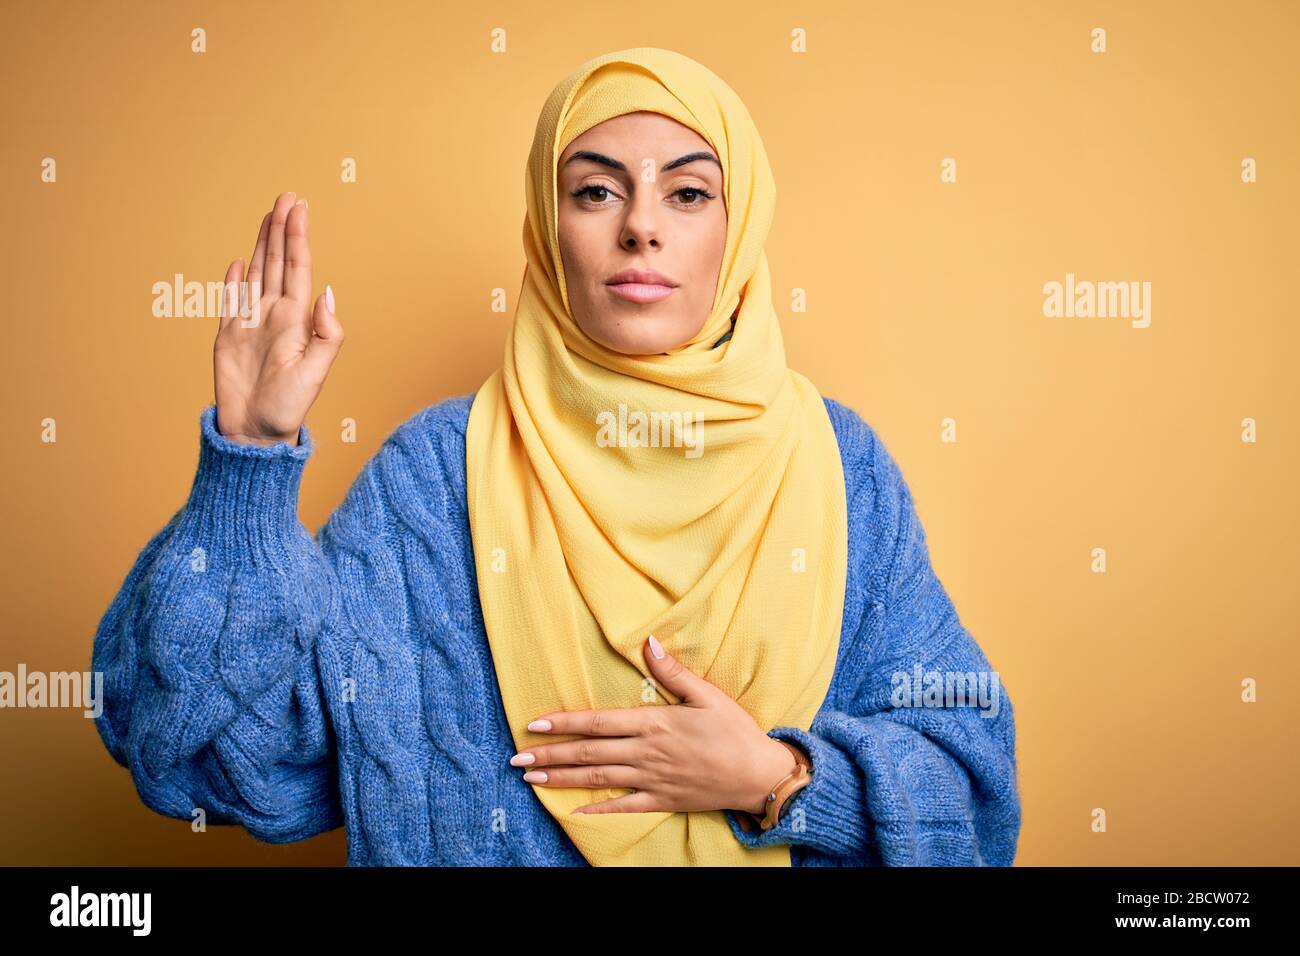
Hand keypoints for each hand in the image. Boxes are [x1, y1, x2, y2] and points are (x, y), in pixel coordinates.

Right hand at [214, 191, 343, 445]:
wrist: (257, 432)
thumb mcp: (315, 372)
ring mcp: (251, 324)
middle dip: (282, 229)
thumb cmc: (289, 408)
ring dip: (262, 243)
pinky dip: (234, 280)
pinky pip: (231, 301)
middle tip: (287, 196)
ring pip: (257, 273)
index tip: (300, 208)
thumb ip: (326, 334)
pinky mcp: (228, 337)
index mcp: (297, 319)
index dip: (298, 237)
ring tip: (269, 215)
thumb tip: (326, 295)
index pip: (298, 268)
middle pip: (277, 262)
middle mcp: (275, 315)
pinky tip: (240, 260)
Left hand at [510, 634, 799, 815]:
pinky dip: (597, 808)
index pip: (597, 721)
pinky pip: (623, 806)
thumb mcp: (707, 695)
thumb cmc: (735, 731)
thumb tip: (648, 643)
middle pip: (588, 753)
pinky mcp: (662, 800)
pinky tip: (572, 810)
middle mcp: (646, 752)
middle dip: (550, 755)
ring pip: (598, 779)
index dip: (563, 723)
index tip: (534, 725)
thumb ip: (673, 672)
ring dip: (562, 779)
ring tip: (531, 779)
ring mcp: (652, 779)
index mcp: (654, 722)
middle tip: (517, 758)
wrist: (760, 774)